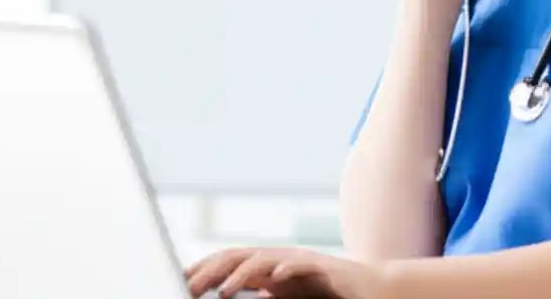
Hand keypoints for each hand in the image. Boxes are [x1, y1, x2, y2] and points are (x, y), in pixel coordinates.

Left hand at [184, 246, 385, 298]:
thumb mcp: (285, 297)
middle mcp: (280, 259)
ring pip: (264, 259)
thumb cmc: (327, 295)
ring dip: (242, 273)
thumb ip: (262, 294)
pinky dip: (287, 269)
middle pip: (239, 257)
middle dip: (212, 271)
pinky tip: (274, 279)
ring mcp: (301, 261)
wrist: (371, 290)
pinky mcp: (324, 268)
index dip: (203, 270)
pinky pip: (302, 265)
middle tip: (188, 287)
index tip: (179, 281)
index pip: (228, 262)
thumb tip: (227, 295)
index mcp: (268, 267)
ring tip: (223, 290)